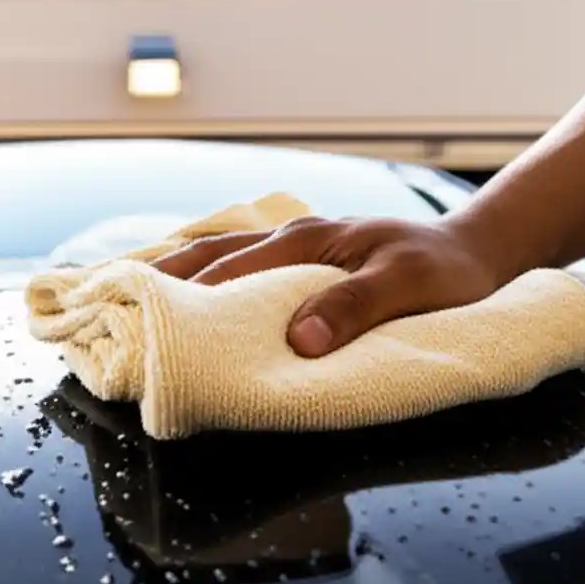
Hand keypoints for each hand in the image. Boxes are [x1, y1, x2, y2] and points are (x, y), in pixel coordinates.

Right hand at [152, 217, 507, 357]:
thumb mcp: (409, 288)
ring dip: (171, 279)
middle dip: (153, 284)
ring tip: (125, 304)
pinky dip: (203, 279)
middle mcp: (289, 241)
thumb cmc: (447, 272)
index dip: (178, 301)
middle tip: (105, 312)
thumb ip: (354, 310)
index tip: (135, 325)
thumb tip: (297, 342)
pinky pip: (239, 269)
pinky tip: (185, 299)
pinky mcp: (302, 265)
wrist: (479, 253)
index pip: (224, 272)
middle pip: (204, 257)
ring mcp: (294, 250)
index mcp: (304, 243)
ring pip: (215, 258)